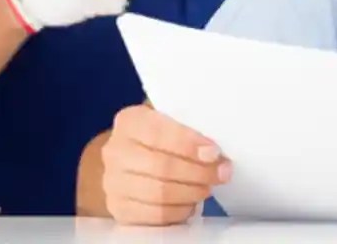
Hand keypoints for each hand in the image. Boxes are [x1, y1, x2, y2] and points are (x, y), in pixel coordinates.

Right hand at [102, 105, 230, 224]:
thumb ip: (191, 129)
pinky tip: (191, 203)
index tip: (214, 152)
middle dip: (199, 172)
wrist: (129, 161)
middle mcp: (116, 152)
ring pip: (159, 194)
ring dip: (192, 192)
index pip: (159, 133)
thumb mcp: (172, 121)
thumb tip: (217, 152)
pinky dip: (179, 211)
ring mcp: (114, 182)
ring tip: (208, 187)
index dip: (189, 144)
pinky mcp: (120, 209)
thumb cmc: (158, 138)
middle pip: (161, 167)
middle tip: (222, 173)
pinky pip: (155, 215)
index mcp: (130, 122)